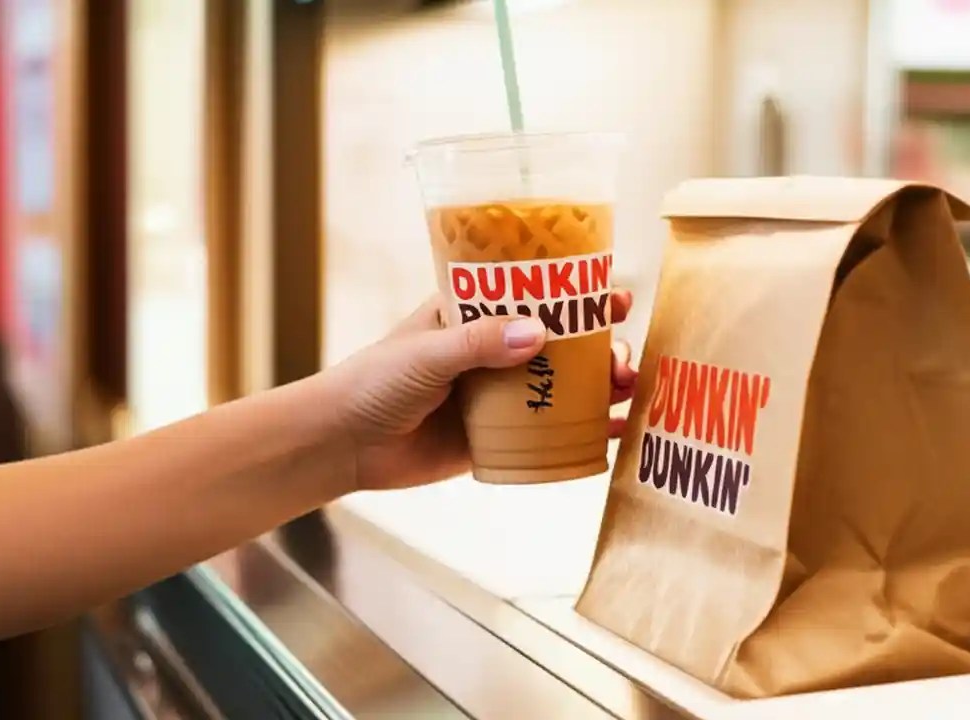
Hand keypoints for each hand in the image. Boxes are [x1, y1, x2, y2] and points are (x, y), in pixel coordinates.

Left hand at [326, 291, 636, 491]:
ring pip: (562, 386)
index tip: (615, 296)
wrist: (343, 443)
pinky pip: (549, 432)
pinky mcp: (498, 439)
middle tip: (623, 356)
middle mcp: (491, 351)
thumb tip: (540, 334)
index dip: (579, 295)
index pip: (536, 295)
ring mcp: (498, 396)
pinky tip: (615, 432)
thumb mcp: (427, 353)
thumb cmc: (374, 381)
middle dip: (600, 346)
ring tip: (626, 388)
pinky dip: (585, 432)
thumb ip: (479, 344)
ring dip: (600, 386)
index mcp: (473, 315)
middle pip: (561, 343)